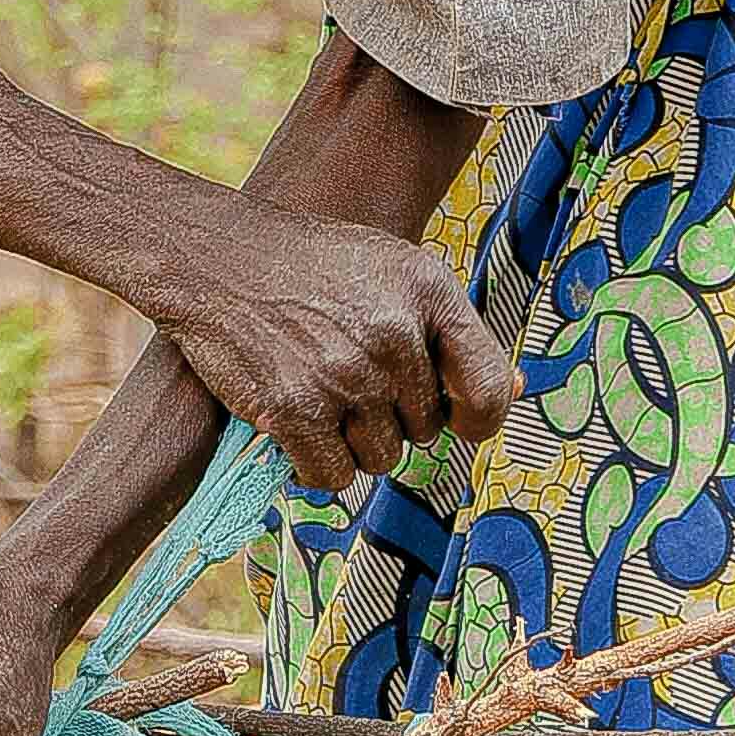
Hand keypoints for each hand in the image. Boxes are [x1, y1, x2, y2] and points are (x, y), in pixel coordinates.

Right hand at [149, 209, 519, 494]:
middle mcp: (392, 334)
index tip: (456, 419)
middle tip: (350, 376)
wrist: (215, 259)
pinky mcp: (294, 409)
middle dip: (393, 417)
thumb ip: (454, 333)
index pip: (490, 390)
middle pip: (426, 431)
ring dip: (354, 444)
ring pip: (380, 459)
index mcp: (429, 292)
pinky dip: (316, 465)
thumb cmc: (311, 267)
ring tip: (322, 394)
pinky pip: (332, 476)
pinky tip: (299, 425)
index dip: (477, 419)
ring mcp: (343, 374)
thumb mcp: (396, 272)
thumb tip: (518, 390)